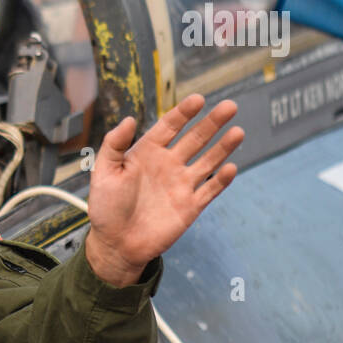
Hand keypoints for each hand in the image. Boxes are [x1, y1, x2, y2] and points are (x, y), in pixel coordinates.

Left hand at [85, 94, 243, 286]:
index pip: (169, 126)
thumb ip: (114, 144)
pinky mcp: (190, 206)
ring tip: (238, 132)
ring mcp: (181, 184)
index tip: (198, 99)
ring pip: (208, 161)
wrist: (115, 244)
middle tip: (229, 106)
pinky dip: (221, 180)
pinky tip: (231, 167)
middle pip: (195, 138)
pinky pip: (210, 190)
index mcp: (147, 153)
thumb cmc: (105, 207)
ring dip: (223, 147)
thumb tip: (130, 119)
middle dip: (212, 122)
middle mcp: (168, 165)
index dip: (183, 112)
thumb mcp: (104, 172)